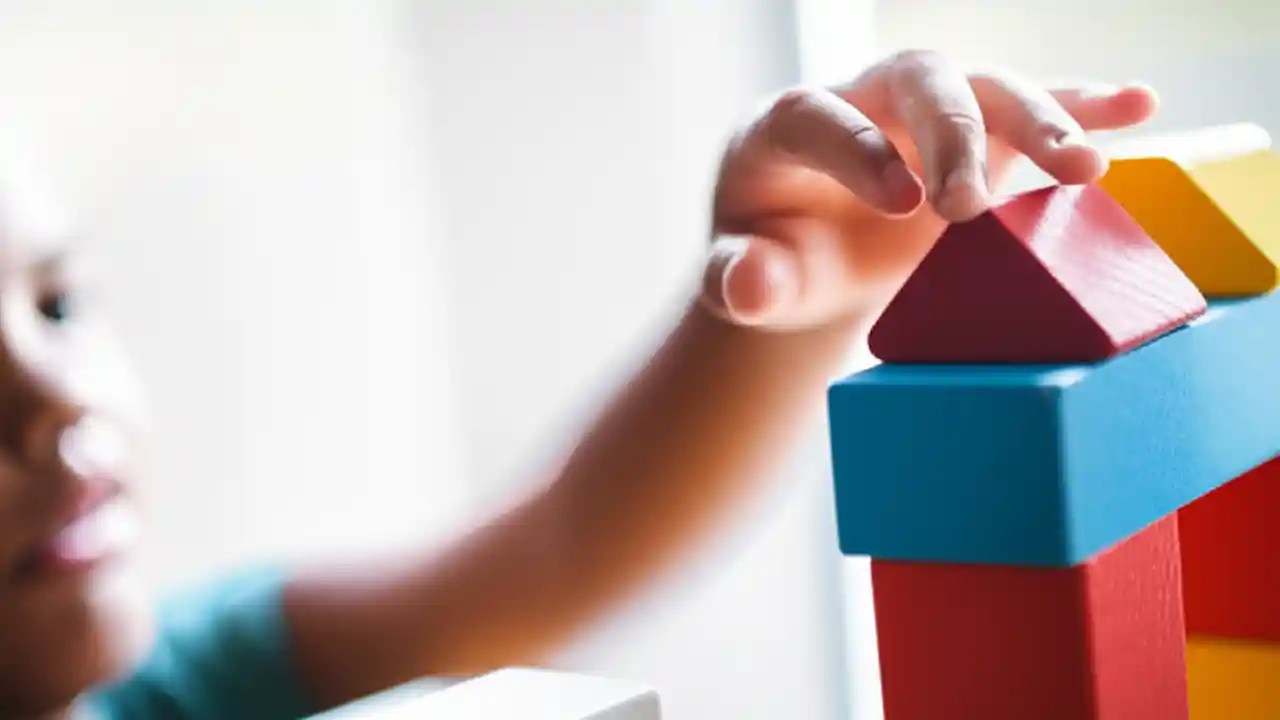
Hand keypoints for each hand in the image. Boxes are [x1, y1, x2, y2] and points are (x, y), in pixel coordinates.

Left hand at [701, 50, 1158, 328]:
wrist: (813, 251)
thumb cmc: (774, 257)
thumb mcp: (744, 276)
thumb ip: (737, 280)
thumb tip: (748, 283)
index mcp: (787, 125)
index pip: (818, 116)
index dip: (857, 150)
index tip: (899, 203)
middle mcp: (863, 97)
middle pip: (915, 79)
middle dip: (950, 134)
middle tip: (969, 208)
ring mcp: (925, 109)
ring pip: (985, 85)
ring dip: (1037, 118)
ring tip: (1083, 170)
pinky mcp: (976, 131)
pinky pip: (1032, 101)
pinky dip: (1082, 102)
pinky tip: (1137, 105)